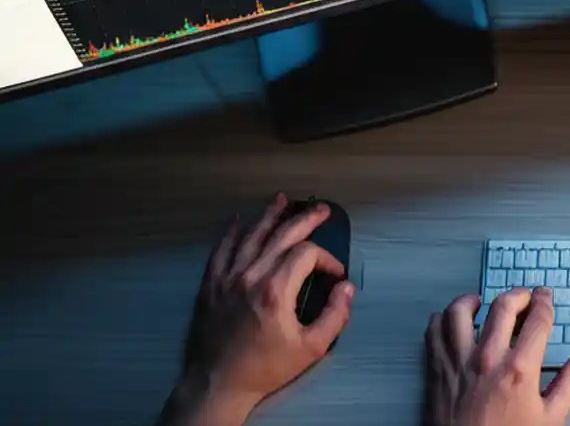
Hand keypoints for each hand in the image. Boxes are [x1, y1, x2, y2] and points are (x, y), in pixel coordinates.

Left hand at [160, 193, 354, 425]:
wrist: (218, 383)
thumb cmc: (266, 367)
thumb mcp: (311, 348)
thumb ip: (335, 316)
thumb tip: (346, 288)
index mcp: (276, 289)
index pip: (307, 254)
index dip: (327, 258)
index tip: (335, 273)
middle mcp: (250, 275)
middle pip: (281, 235)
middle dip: (305, 219)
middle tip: (321, 209)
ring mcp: (227, 277)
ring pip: (251, 236)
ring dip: (269, 215)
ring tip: (282, 199)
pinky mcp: (211, 284)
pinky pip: (221, 249)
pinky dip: (231, 232)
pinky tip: (239, 220)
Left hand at [425, 287, 569, 425]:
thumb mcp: (549, 421)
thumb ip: (568, 386)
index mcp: (519, 369)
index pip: (537, 320)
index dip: (544, 303)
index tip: (545, 297)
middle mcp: (487, 358)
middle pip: (502, 307)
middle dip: (517, 295)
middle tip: (523, 295)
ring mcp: (458, 362)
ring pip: (460, 312)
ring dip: (473, 300)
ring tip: (481, 301)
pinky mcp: (437, 370)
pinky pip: (434, 332)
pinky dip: (441, 319)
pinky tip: (451, 320)